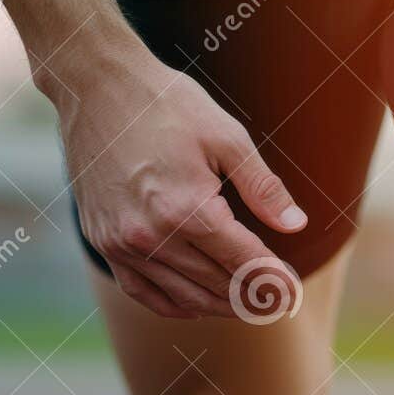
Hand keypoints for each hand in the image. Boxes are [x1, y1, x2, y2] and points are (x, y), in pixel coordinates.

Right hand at [50, 51, 305, 318]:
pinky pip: (144, 292)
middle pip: (216, 283)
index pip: (243, 261)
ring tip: (247, 306)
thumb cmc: (166, 104)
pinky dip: (176, 305)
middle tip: (278, 302)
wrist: (96, 88)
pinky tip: (199, 304)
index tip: (294, 294)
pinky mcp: (104, 243)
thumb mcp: (225, 136)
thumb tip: (297, 225)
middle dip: (252, 296)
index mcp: (187, 208)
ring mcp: (123, 244)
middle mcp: (152, 235)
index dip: (273, 281)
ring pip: (183, 296)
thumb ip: (262, 187)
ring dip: (220, 306)